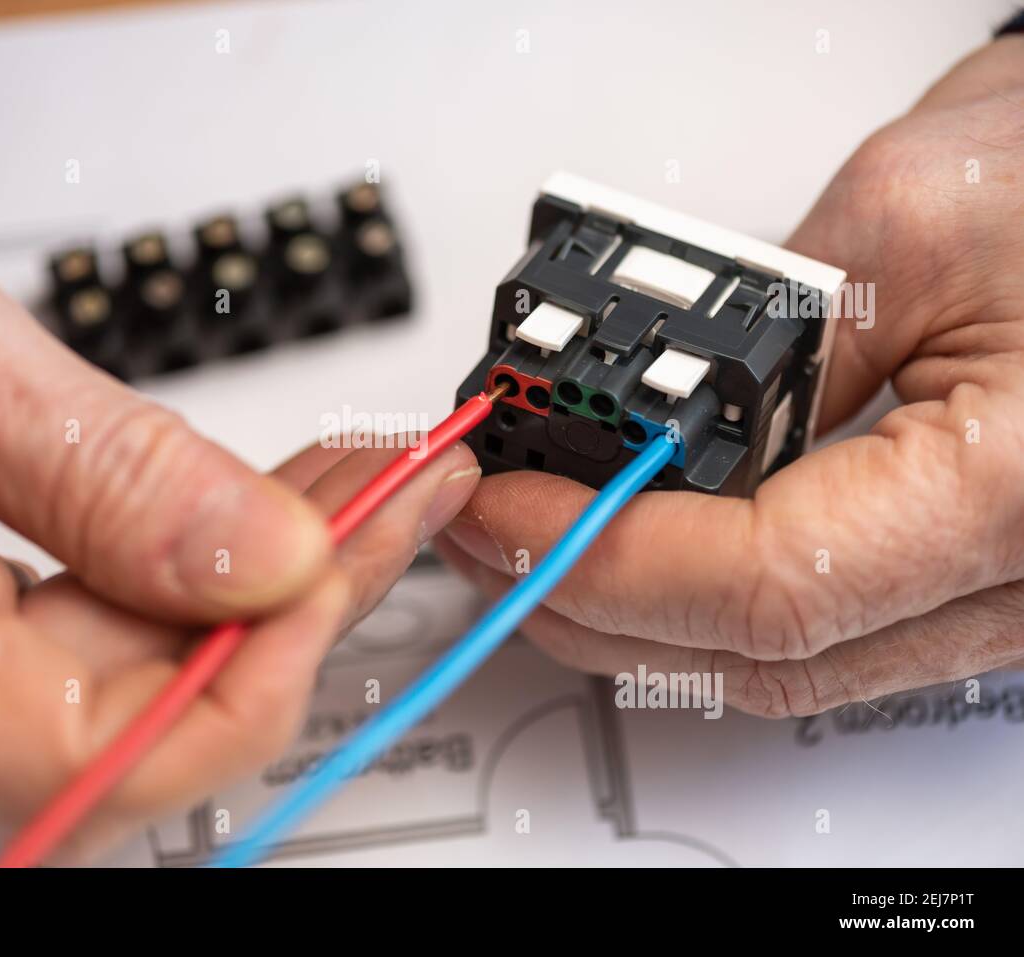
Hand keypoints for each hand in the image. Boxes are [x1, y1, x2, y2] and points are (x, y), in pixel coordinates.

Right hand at [0, 123, 480, 858]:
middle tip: (388, 497)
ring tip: (351, 487)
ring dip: (255, 584)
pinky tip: (258, 511)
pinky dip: (188, 574)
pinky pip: (86, 642)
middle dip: (288, 604)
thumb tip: (266, 560)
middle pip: (133, 717)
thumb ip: (101, 470)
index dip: (249, 678)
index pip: (93, 755)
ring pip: (126, 680)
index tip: (343, 564)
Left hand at [438, 37, 1023, 717]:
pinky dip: (713, 598)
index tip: (503, 515)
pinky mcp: (968, 575)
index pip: (761, 586)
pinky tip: (646, 552)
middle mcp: (1021, 582)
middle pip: (761, 653)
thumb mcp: (898, 222)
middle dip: (596, 605)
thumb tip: (640, 426)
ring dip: (644, 614)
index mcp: (1014, 492)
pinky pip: (823, 622)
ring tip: (547, 544)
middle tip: (492, 540)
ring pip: (787, 657)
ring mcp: (998, 594)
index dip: (602, 561)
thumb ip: (756, 343)